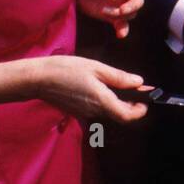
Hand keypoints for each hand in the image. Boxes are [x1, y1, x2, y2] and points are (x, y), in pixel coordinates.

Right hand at [30, 55, 148, 123]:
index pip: (128, 116)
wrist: (37, 79)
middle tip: (136, 87)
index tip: (145, 97)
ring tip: (118, 82)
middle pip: (120, 114)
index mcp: (101, 101)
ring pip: (109, 110)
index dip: (140, 109)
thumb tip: (138, 82)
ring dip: (118, 100)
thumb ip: (118, 77)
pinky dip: (105, 99)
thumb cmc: (65, 69)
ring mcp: (85, 113)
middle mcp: (95, 111)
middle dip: (132, 103)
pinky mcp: (78, 110)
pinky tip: (100, 85)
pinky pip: (97, 108)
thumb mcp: (96, 67)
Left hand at [77, 0, 143, 38]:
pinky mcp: (114, 18)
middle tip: (121, 11)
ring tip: (104, 12)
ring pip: (131, 13)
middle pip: (138, 1)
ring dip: (120, 15)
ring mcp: (121, 6)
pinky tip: (120, 35)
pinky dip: (123, 30)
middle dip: (130, 7)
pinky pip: (123, 25)